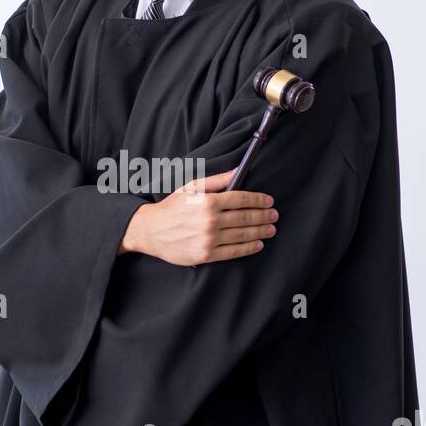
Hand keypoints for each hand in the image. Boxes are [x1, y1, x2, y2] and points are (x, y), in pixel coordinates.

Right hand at [117, 168, 277, 265]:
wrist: (150, 231)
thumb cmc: (171, 207)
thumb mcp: (191, 187)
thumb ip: (216, 180)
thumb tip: (238, 171)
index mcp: (208, 202)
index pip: (240, 199)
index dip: (258, 200)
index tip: (268, 201)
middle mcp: (210, 221)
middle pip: (245, 217)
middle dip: (263, 216)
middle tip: (274, 215)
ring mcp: (208, 239)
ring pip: (242, 235)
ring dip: (260, 231)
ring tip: (271, 229)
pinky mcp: (205, 255)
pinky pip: (233, 252)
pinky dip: (248, 248)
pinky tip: (258, 244)